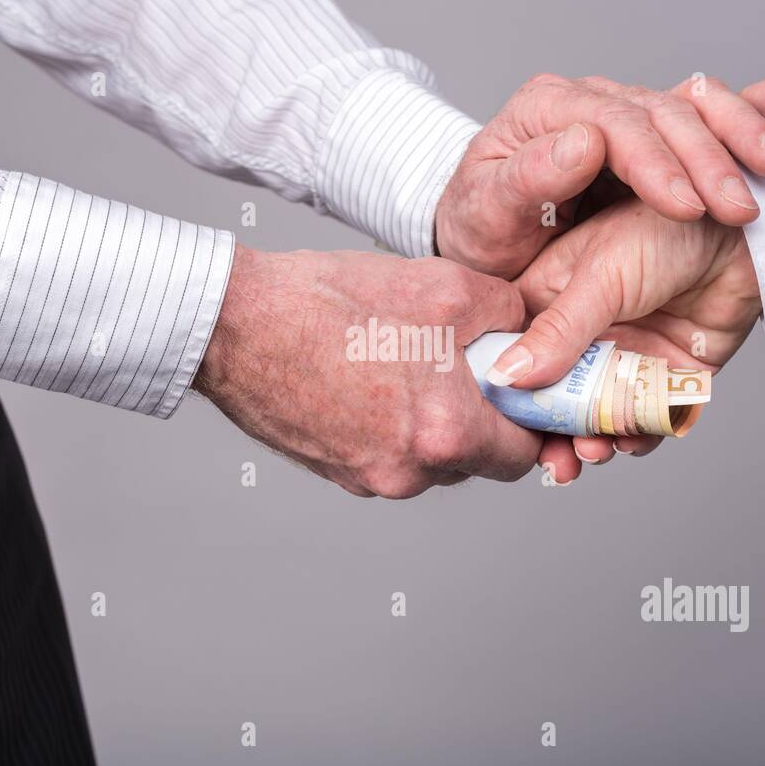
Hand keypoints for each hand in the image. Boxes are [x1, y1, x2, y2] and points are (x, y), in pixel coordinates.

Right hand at [194, 246, 542, 497]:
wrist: (233, 325)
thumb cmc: (329, 304)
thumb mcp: (443, 287)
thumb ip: (508, 315)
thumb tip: (527, 331)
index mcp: (445, 434)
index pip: (523, 456)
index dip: (531, 423)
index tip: (528, 394)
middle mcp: (409, 472)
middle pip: (477, 460)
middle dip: (483, 417)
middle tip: (465, 363)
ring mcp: (367, 478)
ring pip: (432, 458)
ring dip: (436, 419)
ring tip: (409, 361)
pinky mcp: (336, 471)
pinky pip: (389, 454)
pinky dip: (394, 423)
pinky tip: (373, 374)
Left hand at [434, 70, 764, 279]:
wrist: (486, 238)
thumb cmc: (483, 230)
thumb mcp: (488, 213)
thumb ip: (529, 180)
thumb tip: (583, 141)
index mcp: (546, 111)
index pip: (611, 123)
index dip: (652, 160)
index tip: (684, 202)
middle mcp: (591, 101)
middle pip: (660, 114)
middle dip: (705, 160)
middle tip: (738, 209)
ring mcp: (626, 112)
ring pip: (691, 108)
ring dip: (739, 136)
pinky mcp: (652, 131)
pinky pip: (705, 111)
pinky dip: (746, 110)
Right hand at [503, 200, 760, 481]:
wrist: (745, 238)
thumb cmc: (667, 228)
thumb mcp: (600, 275)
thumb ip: (558, 331)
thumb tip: (507, 376)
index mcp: (548, 300)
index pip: (513, 357)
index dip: (506, 395)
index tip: (502, 428)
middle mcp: (580, 335)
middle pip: (550, 398)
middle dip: (548, 434)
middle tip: (551, 460)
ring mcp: (621, 358)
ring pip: (593, 416)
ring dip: (589, 440)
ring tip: (591, 451)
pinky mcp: (663, 377)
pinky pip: (642, 420)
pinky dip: (635, 437)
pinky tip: (630, 442)